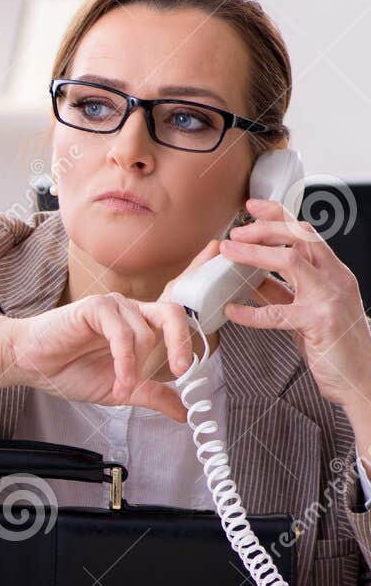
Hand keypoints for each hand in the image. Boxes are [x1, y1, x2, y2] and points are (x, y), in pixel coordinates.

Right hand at [0, 292, 194, 420]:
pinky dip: (124, 362)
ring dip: (137, 368)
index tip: (215, 254)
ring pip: (146, 333)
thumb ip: (151, 394)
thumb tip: (183, 412)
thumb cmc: (68, 370)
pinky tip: (117, 379)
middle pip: (172, 313)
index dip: (199, 275)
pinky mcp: (95, 308)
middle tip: (180, 370)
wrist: (30, 365)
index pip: (175, 308)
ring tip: (121, 387)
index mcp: (138, 325)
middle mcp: (129, 311)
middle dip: (182, 342)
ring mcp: (113, 307)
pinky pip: (123, 334)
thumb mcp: (120, 389)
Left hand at [219, 196, 370, 409]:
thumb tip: (254, 278)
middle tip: (236, 231)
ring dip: (254, 254)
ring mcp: (330, 298)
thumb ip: (285, 292)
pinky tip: (232, 312)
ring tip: (228, 252)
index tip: (253, 206)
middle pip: (300, 237)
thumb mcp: (310, 310)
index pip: (307, 234)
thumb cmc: (335, 345)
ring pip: (290, 261)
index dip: (279, 216)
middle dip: (265, 228)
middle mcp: (335, 279)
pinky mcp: (319, 322)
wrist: (361, 379)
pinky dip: (251, 311)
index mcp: (333, 273)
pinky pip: (278, 312)